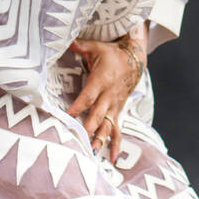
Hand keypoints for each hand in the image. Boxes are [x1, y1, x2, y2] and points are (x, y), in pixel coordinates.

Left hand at [66, 30, 146, 165]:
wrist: (135, 61)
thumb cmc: (111, 54)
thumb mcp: (96, 47)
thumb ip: (80, 46)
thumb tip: (64, 39)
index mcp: (101, 80)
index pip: (88, 96)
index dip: (78, 106)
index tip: (66, 116)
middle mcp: (108, 96)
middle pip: (97, 115)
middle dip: (89, 128)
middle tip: (79, 141)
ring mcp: (114, 106)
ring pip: (107, 125)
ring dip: (100, 139)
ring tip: (92, 152)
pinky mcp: (117, 112)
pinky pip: (116, 131)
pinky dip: (115, 146)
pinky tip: (111, 160)